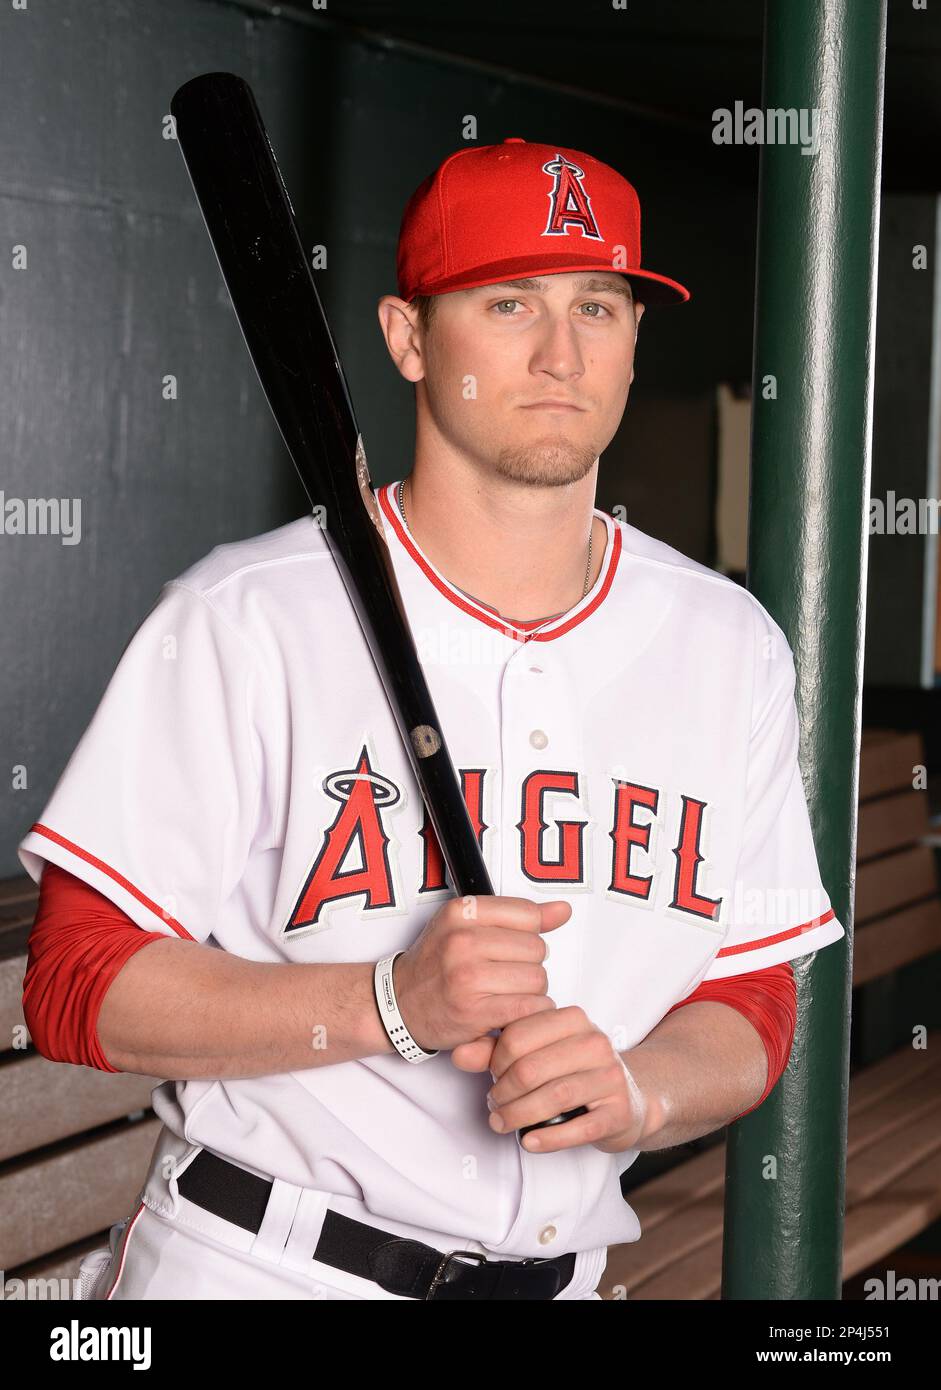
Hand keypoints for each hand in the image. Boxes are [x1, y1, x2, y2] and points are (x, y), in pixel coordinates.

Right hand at [392, 895, 569, 1052]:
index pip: (528, 914)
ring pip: (537, 980)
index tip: (510, 947)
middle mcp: (462, 940)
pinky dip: (528, 1013)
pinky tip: (510, 1011)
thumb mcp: (468, 926)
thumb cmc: (436, 964)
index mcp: (462, 911)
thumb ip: (518, 916)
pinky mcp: (475, 1011)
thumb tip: (562, 910)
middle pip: (537, 949)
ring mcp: (467, 976)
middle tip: (505, 975)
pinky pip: (529, 1007)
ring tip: (505, 994)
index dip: (527, 935)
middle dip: (529, 965)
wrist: (399, 1004)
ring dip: (530, 992)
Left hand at [470, 1005, 651, 1152]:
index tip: (491, 1077)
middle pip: (531, 1068)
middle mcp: (595, 1042)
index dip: (495, 1061)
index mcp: (572, 1019)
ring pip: (553, 1096)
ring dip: (519, 1115)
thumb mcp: (538, 1054)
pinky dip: (549, 1137)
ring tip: (502, 1124)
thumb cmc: (575, 1072)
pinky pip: (580, 1127)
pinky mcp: (619, 1111)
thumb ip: (496, 1051)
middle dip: (503, 1093)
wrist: (630, 1098)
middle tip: (493, 1106)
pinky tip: (529, 1140)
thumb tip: (459, 1054)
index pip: (518, 1035)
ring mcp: (610, 1077)